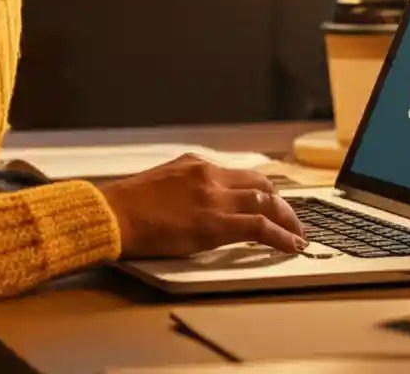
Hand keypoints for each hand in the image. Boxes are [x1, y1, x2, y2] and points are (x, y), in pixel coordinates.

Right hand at [97, 155, 307, 258]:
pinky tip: (292, 246)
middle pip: (261, 183)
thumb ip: (184, 187)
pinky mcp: (216, 223)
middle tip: (290, 218)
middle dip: (281, 202)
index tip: (269, 200)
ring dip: (288, 220)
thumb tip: (195, 202)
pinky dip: (282, 236)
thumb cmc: (125, 206)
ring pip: (267, 202)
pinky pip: (261, 227)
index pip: (239, 174)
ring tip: (298, 234)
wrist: (112, 215)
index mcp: (195, 164)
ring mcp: (214, 198)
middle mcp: (210, 175)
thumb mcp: (159, 183)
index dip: (260, 189)